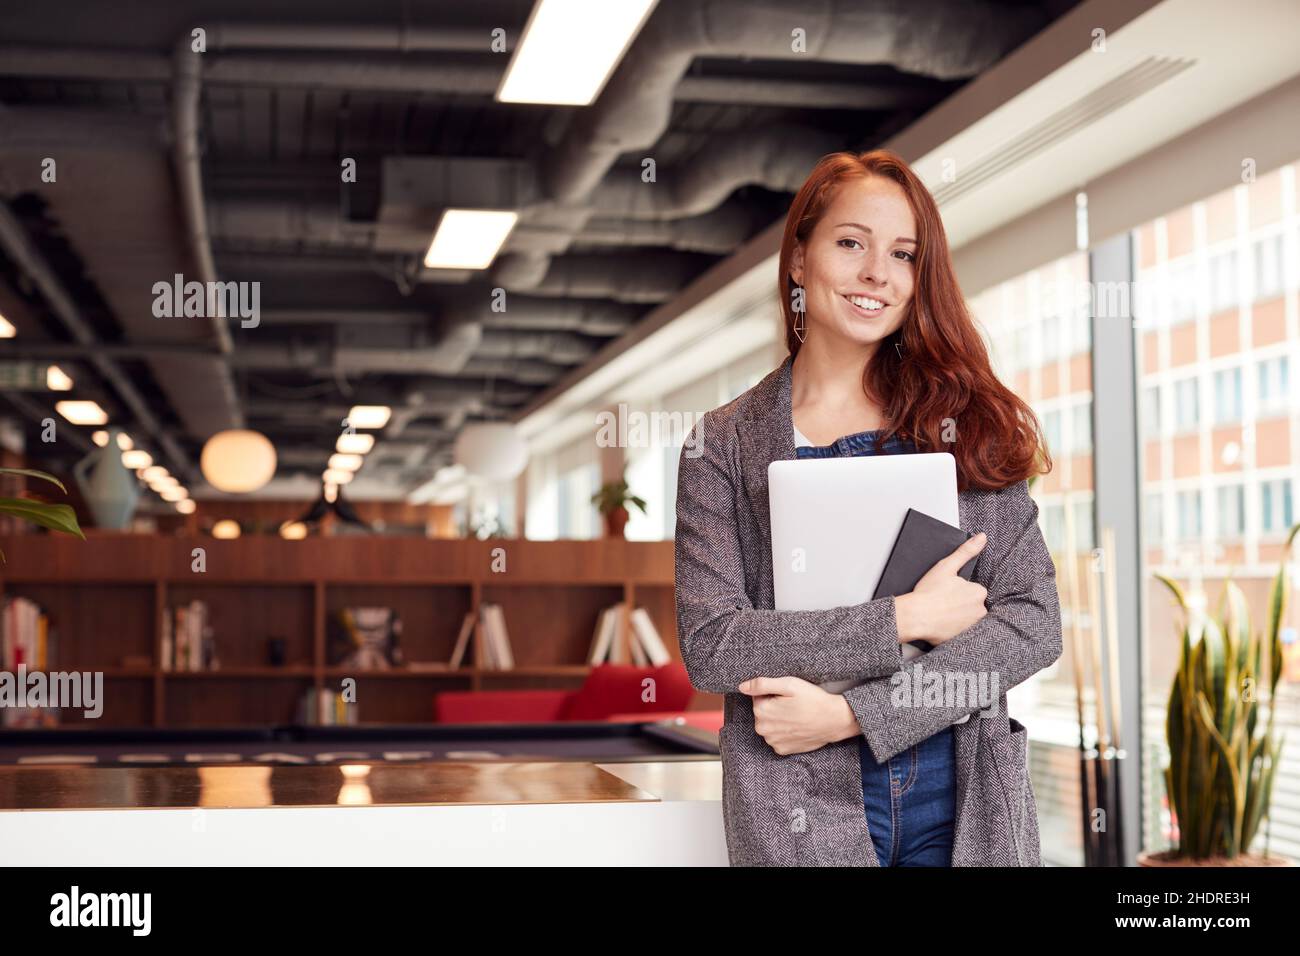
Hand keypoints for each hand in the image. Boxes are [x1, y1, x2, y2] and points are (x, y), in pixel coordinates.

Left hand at [737, 676, 858, 754]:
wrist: (834, 720)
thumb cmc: (813, 699)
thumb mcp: (789, 684)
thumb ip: (762, 684)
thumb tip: (742, 687)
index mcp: (761, 711)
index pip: (757, 697)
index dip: (772, 694)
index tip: (786, 696)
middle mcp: (763, 729)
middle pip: (762, 713)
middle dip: (773, 707)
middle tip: (792, 705)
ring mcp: (773, 742)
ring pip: (769, 725)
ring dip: (778, 720)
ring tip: (796, 715)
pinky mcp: (782, 750)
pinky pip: (777, 737)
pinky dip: (784, 732)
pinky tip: (796, 727)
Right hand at [893, 532, 987, 646]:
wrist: (915, 617)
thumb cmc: (929, 593)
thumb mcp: (947, 566)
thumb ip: (966, 551)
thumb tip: (982, 537)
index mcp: (979, 592)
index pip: (973, 590)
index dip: (958, 589)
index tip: (946, 592)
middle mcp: (980, 611)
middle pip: (972, 605)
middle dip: (960, 604)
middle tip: (942, 602)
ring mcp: (972, 627)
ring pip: (966, 618)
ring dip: (957, 617)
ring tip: (941, 614)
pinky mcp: (962, 639)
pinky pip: (960, 632)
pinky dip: (953, 629)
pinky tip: (941, 624)